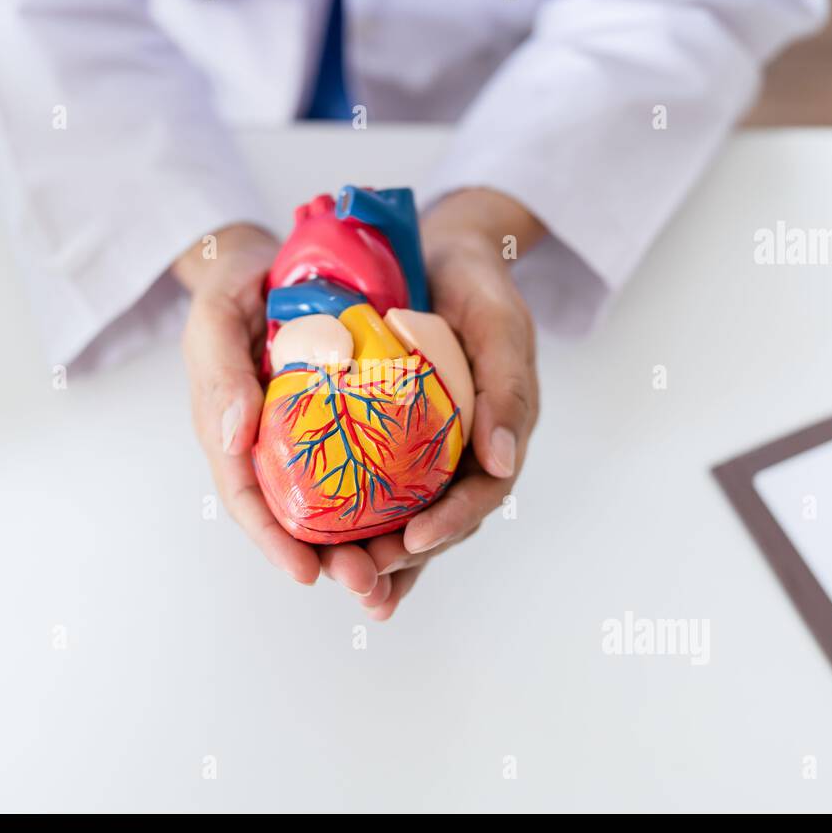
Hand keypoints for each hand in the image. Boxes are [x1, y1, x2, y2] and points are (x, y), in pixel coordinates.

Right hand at [176, 224, 391, 602]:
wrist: (274, 257)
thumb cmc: (236, 283)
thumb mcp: (216, 314)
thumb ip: (218, 370)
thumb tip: (235, 436)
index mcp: (229, 429)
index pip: (247, 497)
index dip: (273, 540)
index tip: (306, 573)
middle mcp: (270, 444)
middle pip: (296, 517)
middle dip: (329, 558)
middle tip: (367, 587)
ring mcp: (309, 435)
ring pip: (336, 504)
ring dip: (364, 544)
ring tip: (397, 577)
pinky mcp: (346, 420)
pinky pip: (367, 467)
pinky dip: (390, 500)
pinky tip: (422, 523)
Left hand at [360, 189, 543, 619]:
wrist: (436, 250)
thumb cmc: (474, 281)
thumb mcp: (500, 320)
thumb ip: (508, 386)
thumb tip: (502, 461)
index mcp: (500, 430)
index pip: (483, 492)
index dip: (452, 523)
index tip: (413, 541)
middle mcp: (465, 450)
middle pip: (440, 521)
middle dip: (405, 560)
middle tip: (362, 582)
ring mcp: (428, 450)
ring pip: (406, 517)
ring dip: (377, 556)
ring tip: (341, 582)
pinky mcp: (390, 441)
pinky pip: (373, 489)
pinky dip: (354, 522)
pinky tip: (323, 551)